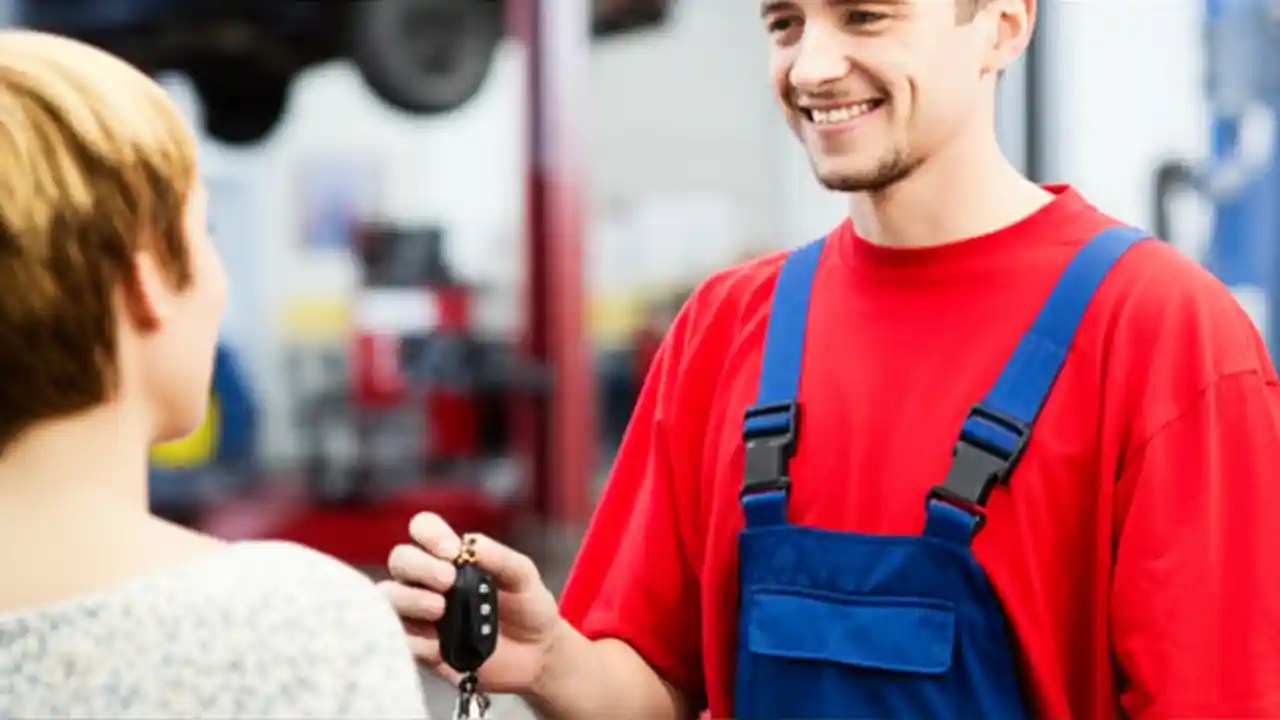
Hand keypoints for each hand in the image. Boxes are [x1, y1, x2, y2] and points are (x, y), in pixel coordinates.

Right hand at [379, 512, 562, 694]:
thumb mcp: (524, 576)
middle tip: (448, 580)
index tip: (451, 551)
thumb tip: (469, 543)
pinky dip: (416, 640)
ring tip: (439, 609)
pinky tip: (439, 644)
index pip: (423, 528)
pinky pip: (400, 639)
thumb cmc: (527, 607)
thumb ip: (499, 557)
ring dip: (409, 598)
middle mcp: (429, 579)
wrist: (536, 655)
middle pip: (400, 559)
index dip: (430, 534)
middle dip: (419, 566)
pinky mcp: (421, 646)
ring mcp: (421, 613)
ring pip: (389, 596)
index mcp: (451, 555)